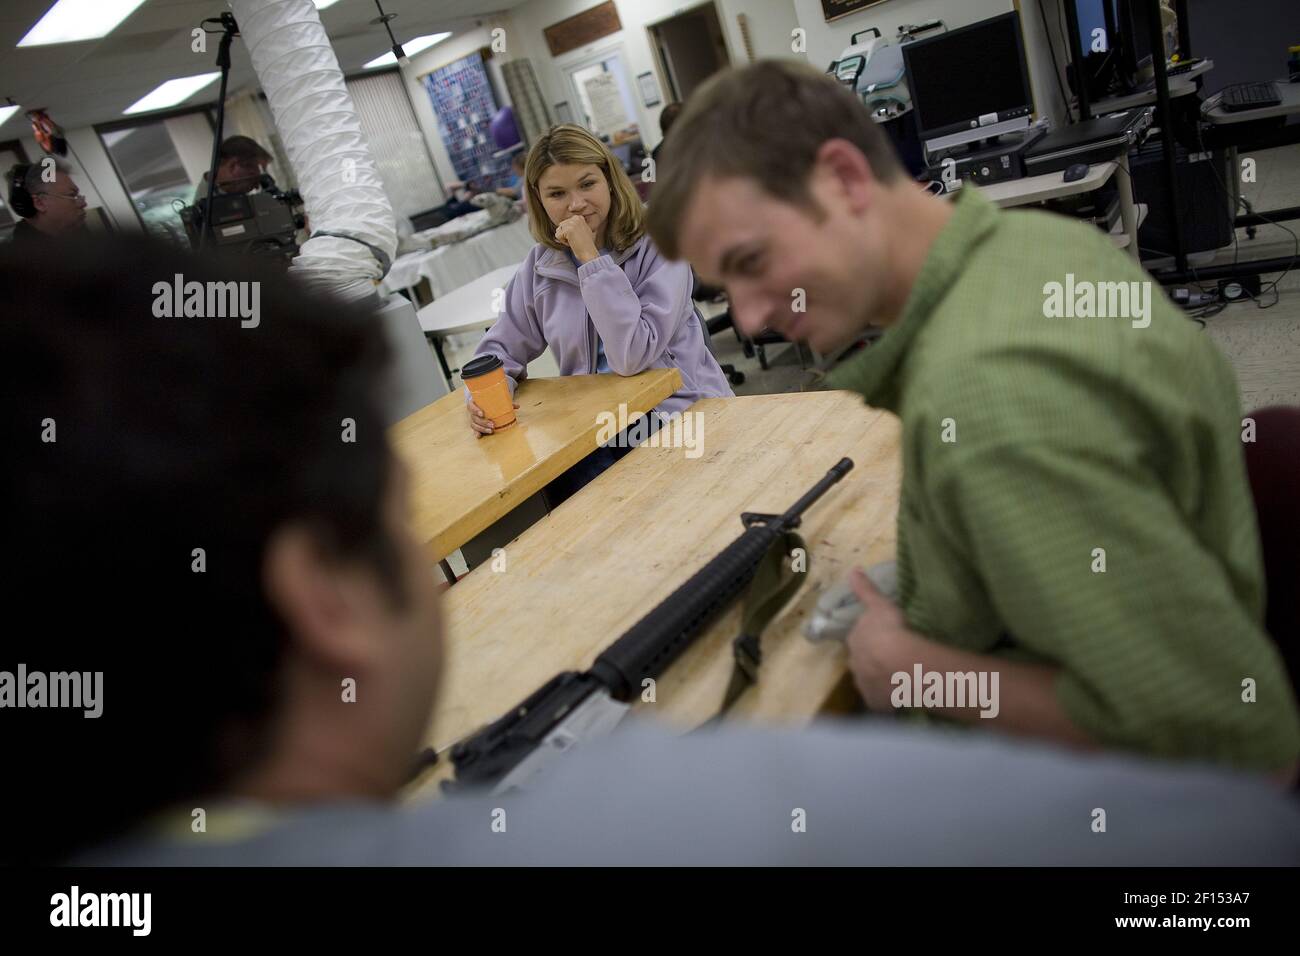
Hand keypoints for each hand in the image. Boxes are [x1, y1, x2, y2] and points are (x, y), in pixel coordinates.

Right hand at [467, 399, 519, 436]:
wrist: (482, 404)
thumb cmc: (489, 402)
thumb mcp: (495, 400)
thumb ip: (505, 403)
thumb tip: (517, 406)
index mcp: (474, 403)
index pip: (471, 406)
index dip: (476, 410)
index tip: (482, 414)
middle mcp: (472, 412)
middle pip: (474, 418)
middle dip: (483, 422)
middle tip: (492, 424)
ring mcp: (473, 419)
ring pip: (474, 425)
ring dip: (482, 428)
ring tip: (491, 430)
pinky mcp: (475, 425)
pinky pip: (474, 430)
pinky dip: (476, 433)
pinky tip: (479, 436)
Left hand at [554, 214, 598, 260]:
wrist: (589, 253)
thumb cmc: (586, 245)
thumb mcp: (582, 231)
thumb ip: (574, 226)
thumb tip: (561, 227)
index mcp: (579, 217)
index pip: (564, 224)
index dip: (568, 233)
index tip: (578, 237)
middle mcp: (576, 218)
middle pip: (560, 226)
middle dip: (565, 235)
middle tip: (575, 240)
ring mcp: (572, 223)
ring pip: (558, 231)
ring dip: (564, 238)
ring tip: (574, 241)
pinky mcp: (568, 230)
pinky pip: (557, 236)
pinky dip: (563, 242)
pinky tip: (572, 243)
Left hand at [843, 568, 923, 710]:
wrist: (899, 662)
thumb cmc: (889, 629)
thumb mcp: (879, 604)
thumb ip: (866, 589)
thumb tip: (853, 570)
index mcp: (854, 640)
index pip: (859, 639)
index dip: (870, 639)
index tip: (882, 639)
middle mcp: (854, 663)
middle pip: (862, 661)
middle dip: (872, 660)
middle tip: (891, 659)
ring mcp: (864, 684)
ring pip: (870, 680)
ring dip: (879, 679)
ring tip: (898, 678)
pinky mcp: (875, 702)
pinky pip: (881, 699)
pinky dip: (888, 697)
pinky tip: (901, 695)